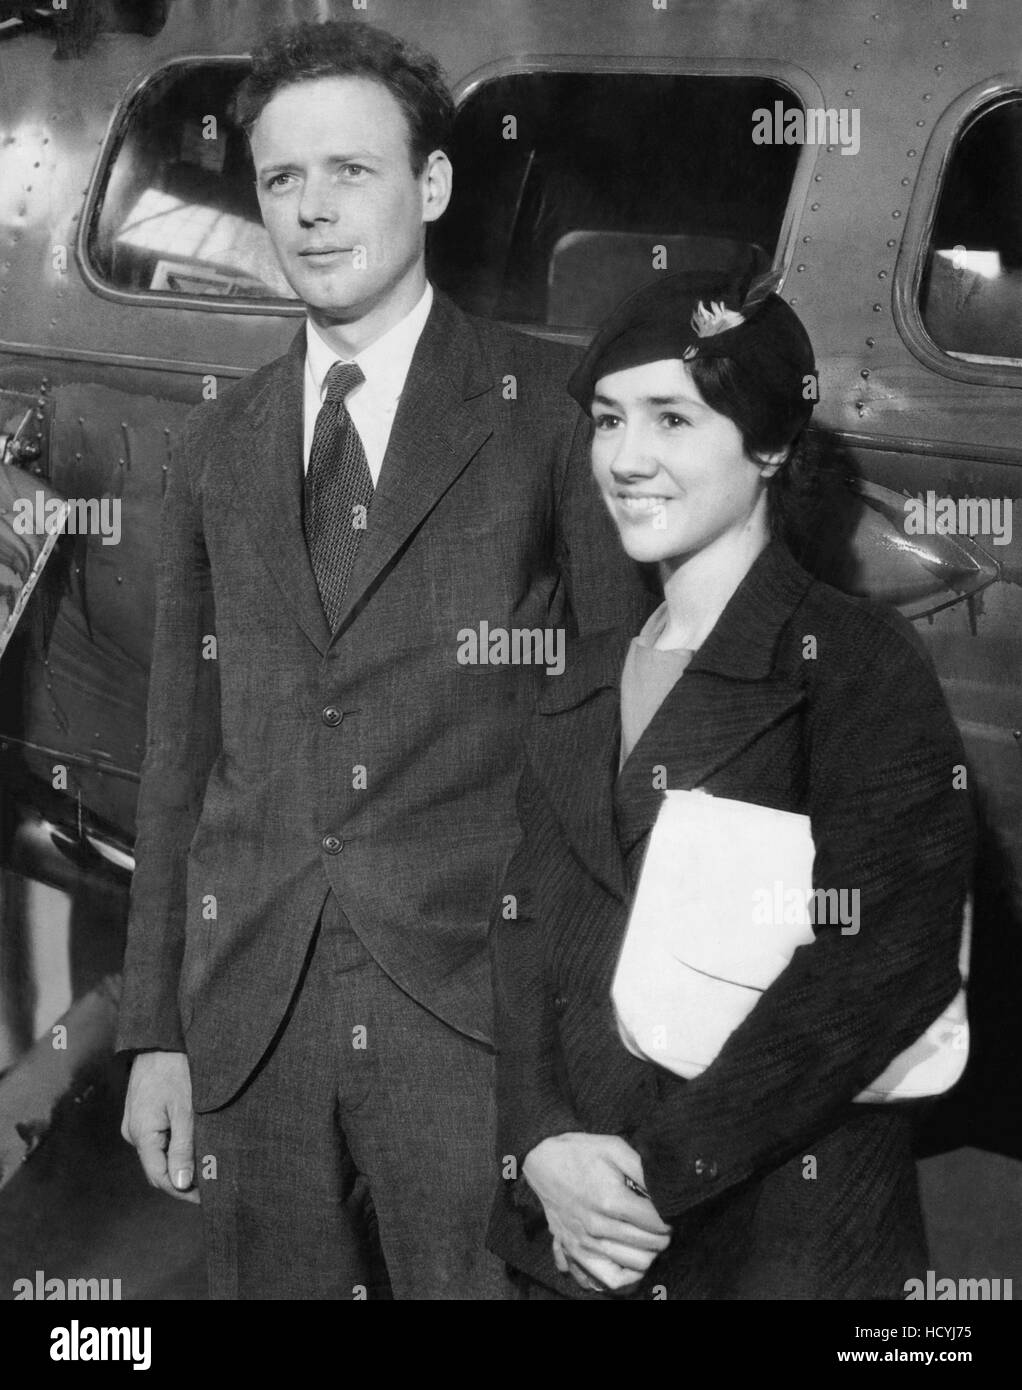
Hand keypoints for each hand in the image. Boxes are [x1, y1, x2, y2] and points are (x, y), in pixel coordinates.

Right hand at [121, 1050, 199, 1203]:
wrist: (162, 1037)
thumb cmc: (176, 1068)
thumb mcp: (185, 1110)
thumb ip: (183, 1148)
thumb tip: (180, 1184)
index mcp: (141, 1134)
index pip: (160, 1177)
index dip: (183, 1191)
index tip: (208, 1195)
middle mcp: (134, 1132)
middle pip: (158, 1167)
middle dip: (183, 1178)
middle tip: (212, 1182)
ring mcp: (136, 1122)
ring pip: (160, 1152)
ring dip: (181, 1161)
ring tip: (208, 1164)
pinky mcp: (143, 1111)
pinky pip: (159, 1137)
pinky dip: (176, 1144)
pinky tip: (195, 1143)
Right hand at [524, 1133, 670, 1292]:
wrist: (542, 1160)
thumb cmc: (581, 1152)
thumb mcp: (615, 1147)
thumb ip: (643, 1169)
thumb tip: (666, 1189)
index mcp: (611, 1200)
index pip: (657, 1223)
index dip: (669, 1216)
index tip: (668, 1209)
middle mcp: (598, 1227)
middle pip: (650, 1245)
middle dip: (664, 1235)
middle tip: (663, 1223)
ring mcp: (585, 1243)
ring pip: (636, 1264)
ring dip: (651, 1252)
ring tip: (650, 1238)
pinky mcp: (575, 1251)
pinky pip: (609, 1279)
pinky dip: (628, 1276)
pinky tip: (634, 1261)